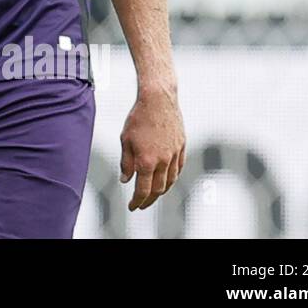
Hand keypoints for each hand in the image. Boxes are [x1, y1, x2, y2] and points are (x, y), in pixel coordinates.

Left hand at [120, 84, 185, 210]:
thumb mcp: (125, 140)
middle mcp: (163, 161)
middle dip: (149, 200)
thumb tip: (126, 180)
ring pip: (171, 181)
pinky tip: (167, 179)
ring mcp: (175, 155)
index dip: (137, 201)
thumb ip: (126, 162)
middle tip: (141, 204)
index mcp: (147, 161)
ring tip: (153, 195)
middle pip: (158, 189)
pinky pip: (179, 168)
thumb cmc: (138, 118)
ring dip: (162, 191)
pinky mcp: (182, 147)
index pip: (143, 190)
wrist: (158, 100)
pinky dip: (172, 177)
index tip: (132, 207)